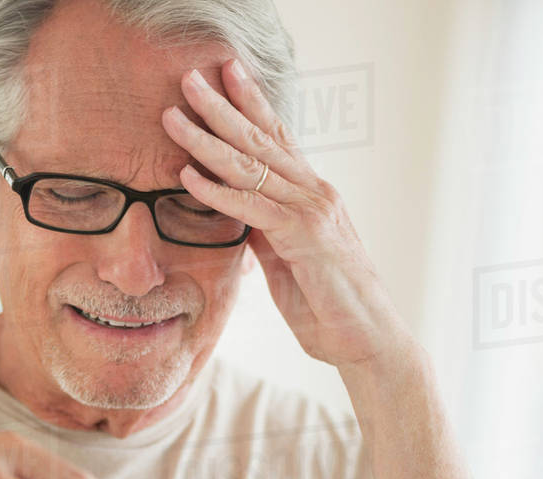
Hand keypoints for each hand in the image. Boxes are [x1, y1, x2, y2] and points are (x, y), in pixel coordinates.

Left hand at [161, 59, 411, 369]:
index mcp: (313, 195)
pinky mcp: (306, 237)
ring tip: (173, 116)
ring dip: (208, 139)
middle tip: (188, 76)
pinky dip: (218, 191)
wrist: (369, 342)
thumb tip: (240, 220)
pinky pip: (253, 207)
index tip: (226, 73)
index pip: (278, 139)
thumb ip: (266, 236)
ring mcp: (314, 211)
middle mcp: (316, 193)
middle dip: (222, 106)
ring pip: (252, 166)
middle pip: (261, 140)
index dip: (250, 104)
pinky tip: (188, 175)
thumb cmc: (331, 308)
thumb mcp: (288, 265)